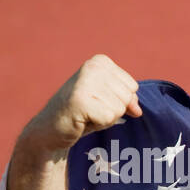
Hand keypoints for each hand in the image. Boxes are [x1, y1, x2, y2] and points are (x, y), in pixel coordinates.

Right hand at [23, 54, 141, 152]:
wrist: (51, 128)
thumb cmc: (83, 112)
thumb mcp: (109, 100)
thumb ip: (127, 100)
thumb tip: (138, 110)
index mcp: (100, 61)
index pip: (132, 87)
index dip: (117, 100)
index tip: (97, 100)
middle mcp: (93, 67)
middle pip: (127, 97)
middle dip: (112, 109)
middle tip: (91, 108)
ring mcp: (85, 82)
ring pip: (120, 108)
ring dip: (105, 117)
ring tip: (86, 113)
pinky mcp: (80, 100)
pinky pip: (109, 118)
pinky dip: (99, 124)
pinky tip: (82, 119)